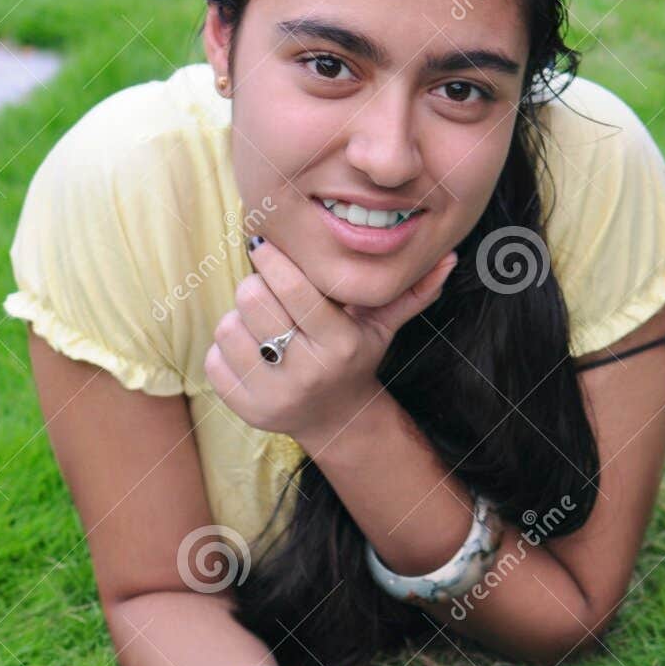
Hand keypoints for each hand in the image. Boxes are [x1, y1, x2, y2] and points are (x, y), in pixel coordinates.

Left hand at [203, 235, 457, 444]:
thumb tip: (451, 256)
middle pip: (253, 299)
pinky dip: (226, 348)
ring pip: (229, 325)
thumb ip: (410, 292)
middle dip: (257, 286)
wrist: (335, 420)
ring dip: (241, 317)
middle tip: (268, 289)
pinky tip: (252, 352)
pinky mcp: (244, 409)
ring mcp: (272, 396)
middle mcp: (306, 374)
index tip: (266, 246)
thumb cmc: (355, 358)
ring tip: (265, 324)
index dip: (274, 259)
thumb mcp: (382, 327)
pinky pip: (213, 357)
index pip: (294, 289)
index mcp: (339, 346)